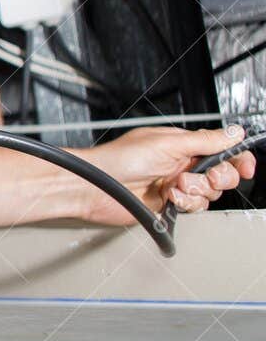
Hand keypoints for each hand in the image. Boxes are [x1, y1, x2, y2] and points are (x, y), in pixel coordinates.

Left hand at [70, 125, 255, 225]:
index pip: (221, 150)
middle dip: (217, 177)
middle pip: (222, 174)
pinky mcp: (170, 205)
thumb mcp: (167, 144)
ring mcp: (176, 185)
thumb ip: (204, 141)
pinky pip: (195, 207)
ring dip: (196, 190)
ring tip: (175, 185)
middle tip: (199, 176)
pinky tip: (170, 197)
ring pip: (210, 193)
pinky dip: (187, 203)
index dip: (237, 159)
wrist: (96, 187)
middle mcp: (181, 164)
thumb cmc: (118, 159)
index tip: (245, 167)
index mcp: (182, 145)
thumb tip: (234, 133)